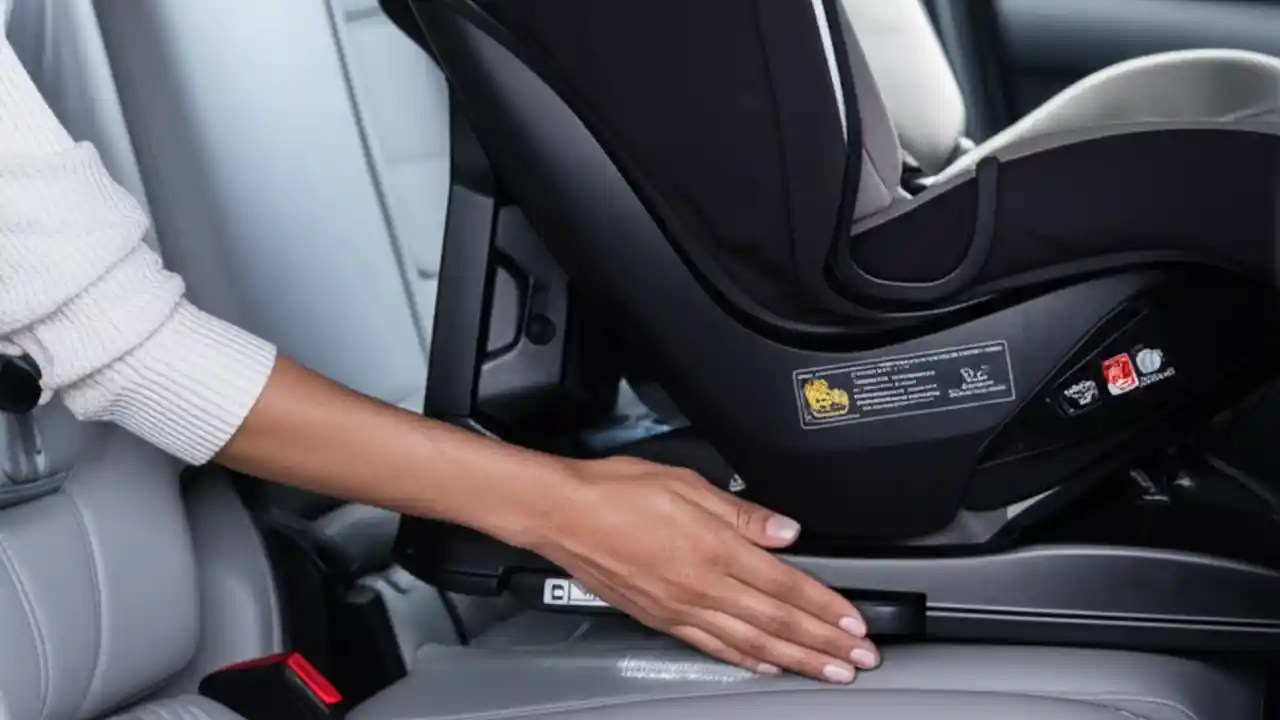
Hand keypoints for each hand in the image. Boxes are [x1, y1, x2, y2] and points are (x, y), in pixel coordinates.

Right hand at [522, 457, 880, 683]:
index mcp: (715, 549)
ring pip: (752, 643)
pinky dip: (746, 660)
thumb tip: (785, 530)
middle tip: (858, 660)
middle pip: (777, 623)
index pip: (786, 586)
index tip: (854, 624)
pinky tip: (766, 666)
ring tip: (827, 672)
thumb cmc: (617, 491)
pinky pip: (714, 646)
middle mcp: (702, 586)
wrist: (562, 514)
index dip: (826, 608)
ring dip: (796, 660)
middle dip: (824, 644)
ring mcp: (681, 608)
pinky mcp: (661, 619)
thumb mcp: (687, 484)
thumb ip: (743, 513)